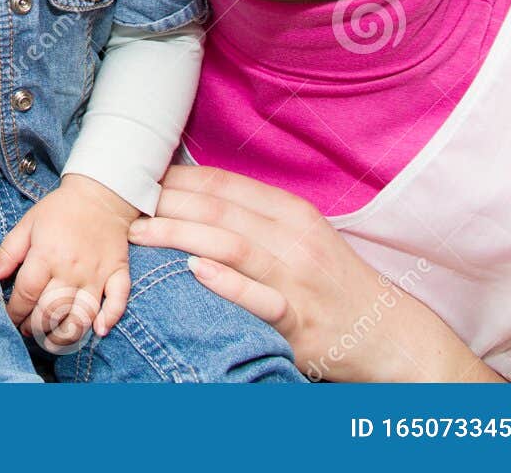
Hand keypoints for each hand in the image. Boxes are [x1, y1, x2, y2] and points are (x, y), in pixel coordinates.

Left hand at [0, 174, 138, 349]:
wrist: (100, 193)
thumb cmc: (59, 210)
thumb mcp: (27, 223)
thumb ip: (8, 251)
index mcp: (47, 255)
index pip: (26, 295)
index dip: (14, 312)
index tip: (10, 317)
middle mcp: (72, 269)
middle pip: (51, 312)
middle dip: (34, 327)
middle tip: (27, 330)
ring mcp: (97, 274)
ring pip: (81, 317)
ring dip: (65, 335)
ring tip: (52, 340)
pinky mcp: (118, 274)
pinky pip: (117, 302)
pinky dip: (109, 319)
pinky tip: (98, 330)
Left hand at [128, 164, 502, 381]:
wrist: (388, 333)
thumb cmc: (332, 283)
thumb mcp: (299, 236)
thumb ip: (253, 216)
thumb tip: (194, 194)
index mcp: (291, 212)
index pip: (223, 185)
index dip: (175, 178)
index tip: (136, 177)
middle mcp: (294, 238)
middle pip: (219, 210)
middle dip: (164, 203)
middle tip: (121, 204)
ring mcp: (298, 278)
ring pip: (231, 246)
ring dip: (179, 236)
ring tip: (138, 234)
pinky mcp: (301, 320)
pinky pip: (260, 298)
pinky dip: (226, 283)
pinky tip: (195, 272)